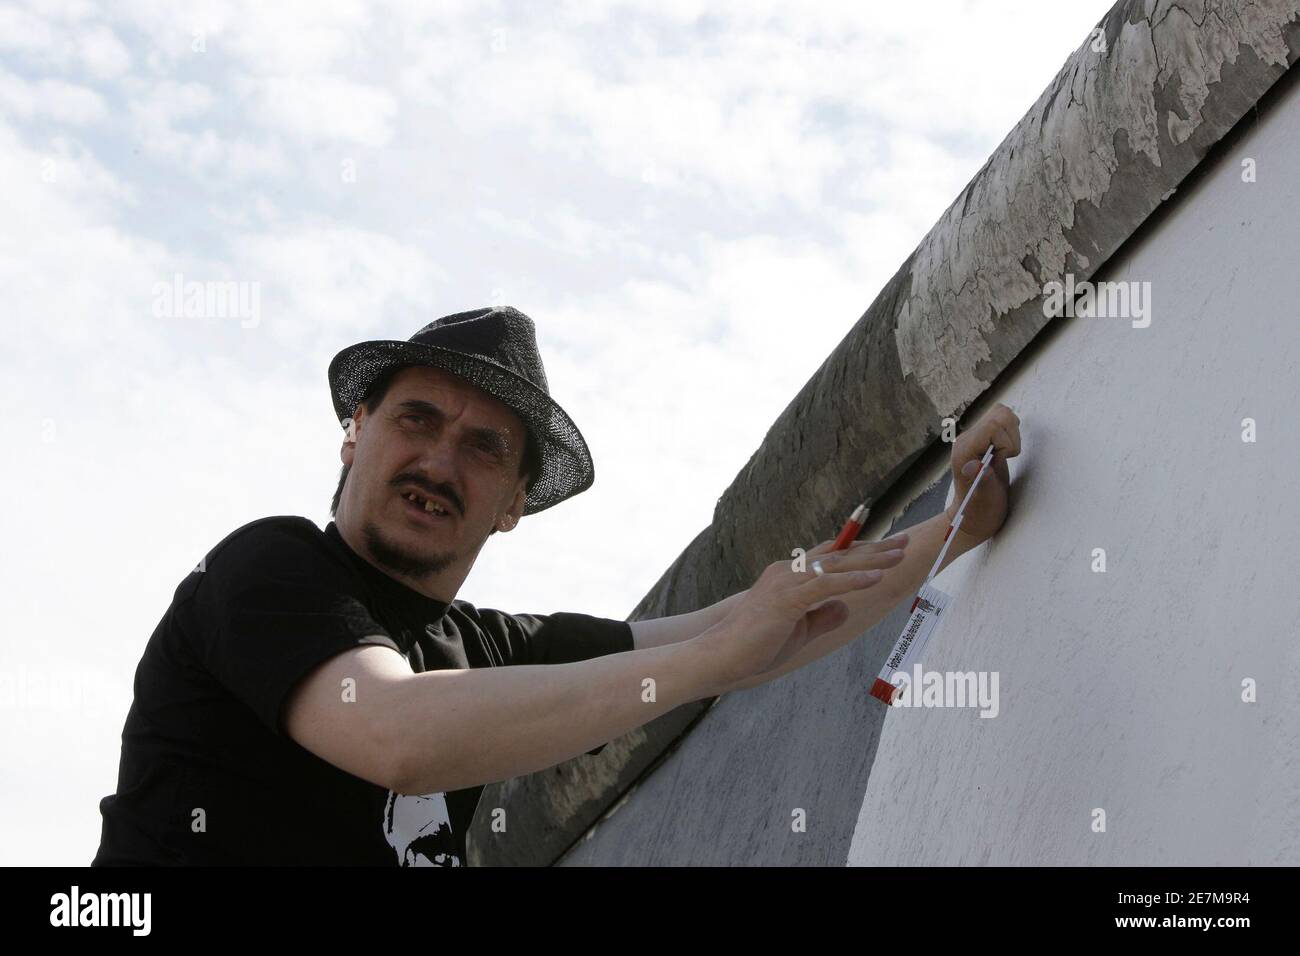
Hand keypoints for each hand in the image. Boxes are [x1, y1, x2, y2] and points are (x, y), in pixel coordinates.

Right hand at [700, 533, 908, 688]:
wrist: (721, 656)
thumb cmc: (754, 646)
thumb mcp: (799, 630)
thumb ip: (822, 616)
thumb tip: (845, 606)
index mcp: (788, 576)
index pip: (830, 557)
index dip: (860, 552)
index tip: (887, 547)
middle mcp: (788, 571)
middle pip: (838, 554)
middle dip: (874, 548)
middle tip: (904, 540)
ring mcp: (787, 583)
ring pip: (836, 565)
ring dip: (872, 558)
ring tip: (900, 553)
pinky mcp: (788, 599)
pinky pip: (828, 585)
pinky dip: (855, 579)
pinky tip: (878, 576)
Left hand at [946, 402, 1020, 542]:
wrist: (975, 516)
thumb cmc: (981, 511)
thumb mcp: (985, 500)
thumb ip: (982, 481)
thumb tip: (973, 466)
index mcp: (964, 450)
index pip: (993, 424)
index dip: (1006, 442)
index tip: (1001, 461)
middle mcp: (966, 438)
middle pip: (1000, 415)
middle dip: (1011, 437)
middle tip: (1004, 460)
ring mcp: (974, 436)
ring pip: (1002, 414)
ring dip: (1012, 435)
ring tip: (1004, 457)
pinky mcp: (982, 438)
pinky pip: (1002, 420)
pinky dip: (1011, 434)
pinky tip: (1004, 453)